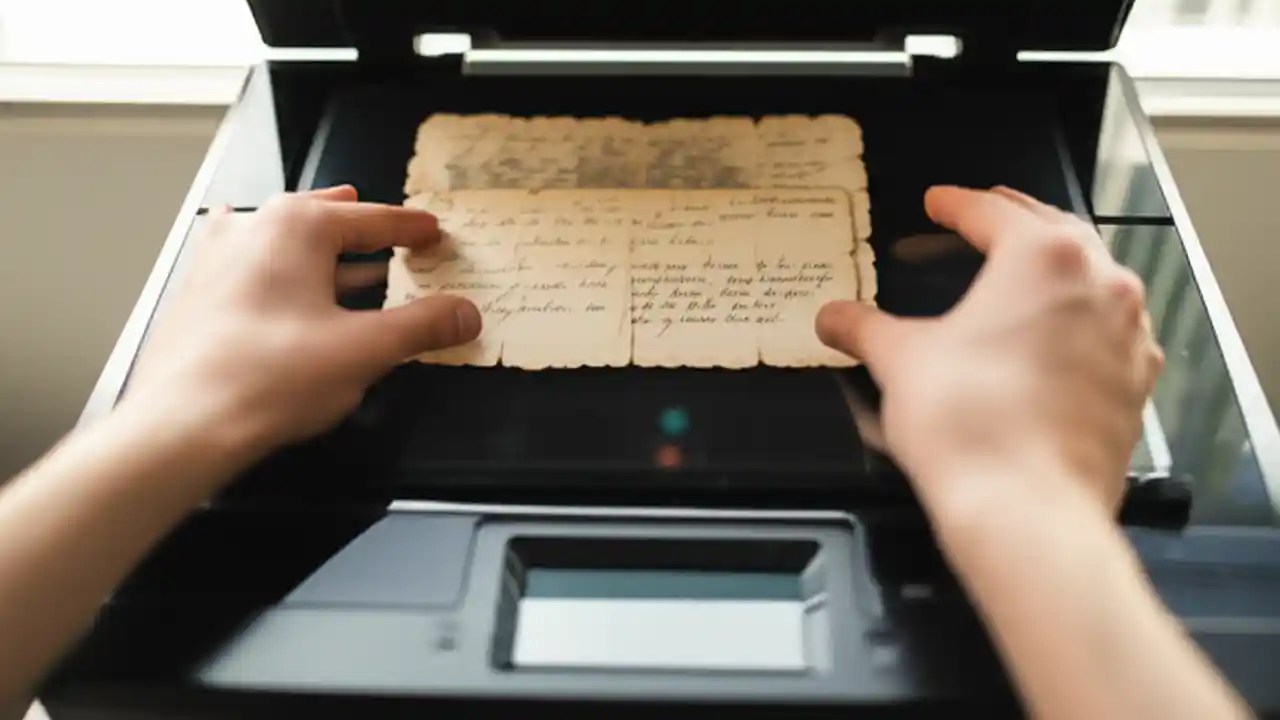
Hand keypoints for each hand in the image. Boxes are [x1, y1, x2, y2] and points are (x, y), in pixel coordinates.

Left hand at [124, 186, 480, 465]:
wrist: (184, 424)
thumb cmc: (270, 378)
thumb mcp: (366, 350)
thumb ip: (422, 326)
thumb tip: (465, 313)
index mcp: (298, 227)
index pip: (372, 219)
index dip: (410, 228)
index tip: (431, 231)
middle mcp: (254, 228)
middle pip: (323, 219)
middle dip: (362, 229)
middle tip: (394, 237)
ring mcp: (219, 258)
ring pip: (284, 241)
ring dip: (323, 253)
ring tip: (353, 267)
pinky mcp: (199, 293)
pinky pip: (253, 267)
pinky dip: (282, 272)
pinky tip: (283, 285)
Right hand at [817, 186, 1162, 530]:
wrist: (1026, 508)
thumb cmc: (966, 423)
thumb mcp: (900, 361)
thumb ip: (865, 328)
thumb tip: (833, 317)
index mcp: (1041, 258)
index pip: (993, 213)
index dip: (957, 205)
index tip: (938, 201)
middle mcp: (1100, 284)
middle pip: (1056, 233)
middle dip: (1016, 221)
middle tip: (985, 216)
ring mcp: (1126, 335)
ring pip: (1094, 279)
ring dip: (1058, 268)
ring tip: (1021, 274)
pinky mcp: (1134, 384)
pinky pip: (1111, 332)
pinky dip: (1083, 321)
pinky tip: (1058, 339)